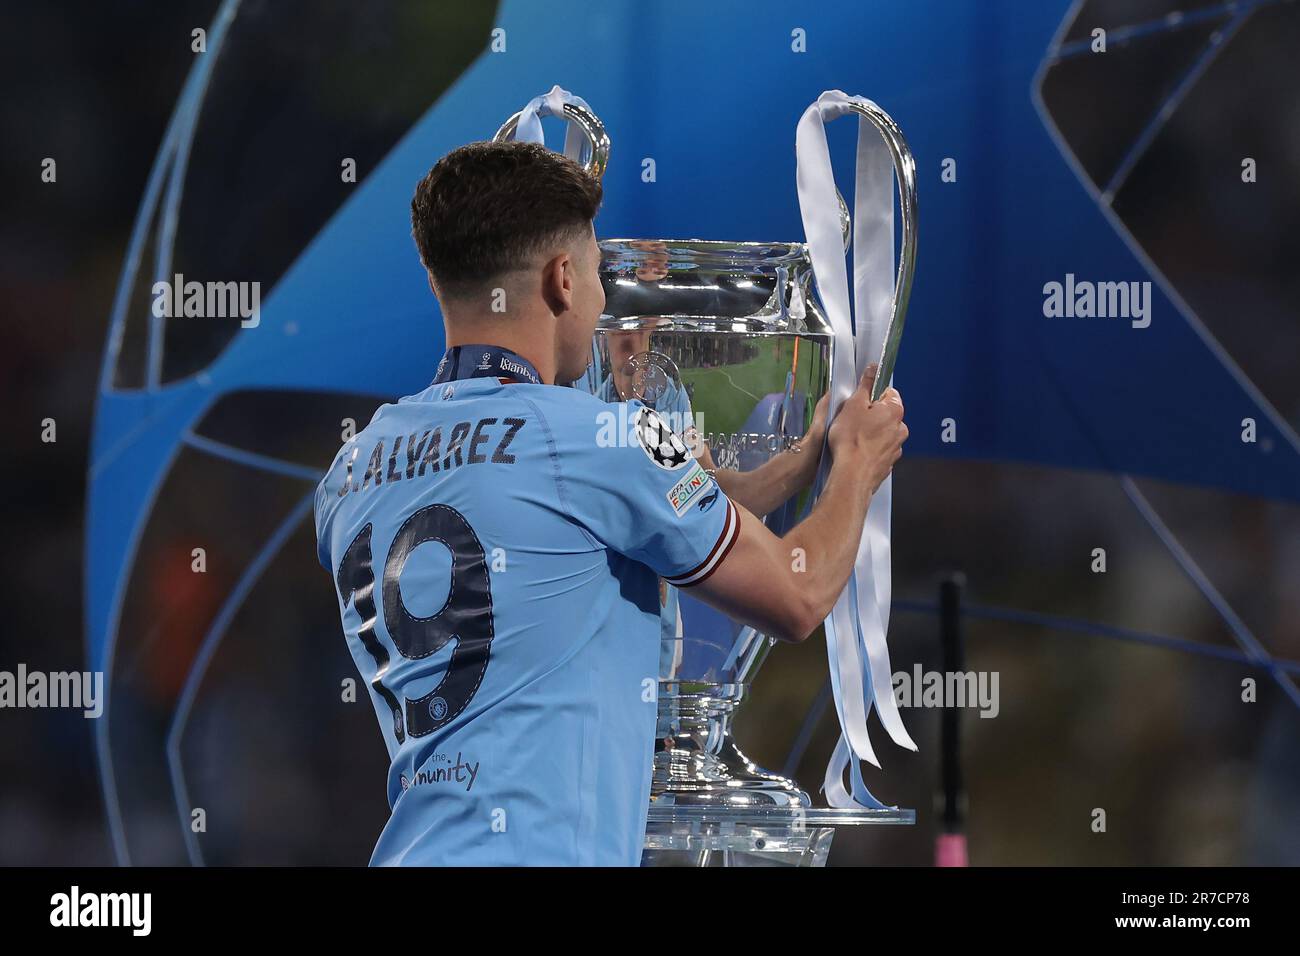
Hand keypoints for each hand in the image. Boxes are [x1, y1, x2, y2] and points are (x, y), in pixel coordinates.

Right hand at [827, 364, 906, 491]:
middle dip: (871, 415)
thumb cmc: (852, 440)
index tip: (860, 401)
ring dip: (870, 433)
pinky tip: (856, 451)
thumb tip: (873, 369)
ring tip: (852, 438)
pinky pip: (879, 449)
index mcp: (895, 410)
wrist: (852, 475)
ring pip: (883, 433)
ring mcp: (896, 447)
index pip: (888, 393)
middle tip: (852, 420)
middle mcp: (900, 428)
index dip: (872, 395)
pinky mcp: (888, 462)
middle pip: (886, 414)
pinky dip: (870, 449)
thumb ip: (865, 385)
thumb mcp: (853, 404)